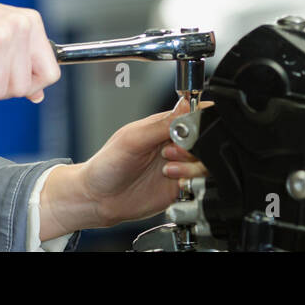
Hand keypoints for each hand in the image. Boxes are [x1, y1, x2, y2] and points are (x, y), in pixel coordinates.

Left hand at [38, 99, 209, 239]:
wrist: (98, 199)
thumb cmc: (107, 165)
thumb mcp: (133, 139)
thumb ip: (162, 125)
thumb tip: (186, 105)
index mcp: (163, 126)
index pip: (193, 116)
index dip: (199, 122)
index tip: (190, 131)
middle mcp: (173, 144)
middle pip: (205, 139)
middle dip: (193, 146)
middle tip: (170, 152)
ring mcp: (178, 165)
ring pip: (205, 161)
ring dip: (190, 165)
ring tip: (168, 168)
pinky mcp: (179, 186)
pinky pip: (199, 182)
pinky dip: (191, 181)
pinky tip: (174, 181)